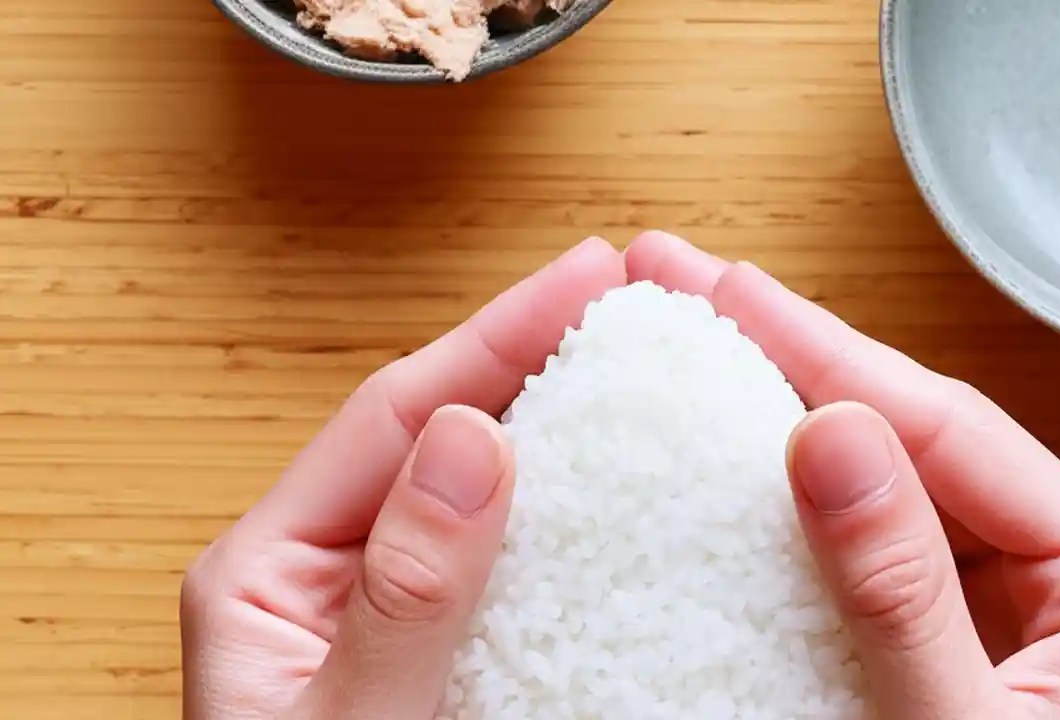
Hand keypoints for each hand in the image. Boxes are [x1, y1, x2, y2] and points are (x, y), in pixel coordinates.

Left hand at [180, 239, 625, 719]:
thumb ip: (397, 597)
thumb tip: (466, 443)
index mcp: (271, 570)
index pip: (395, 415)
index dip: (495, 336)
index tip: (584, 279)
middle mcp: (333, 570)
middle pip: (446, 431)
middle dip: (538, 360)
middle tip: (633, 305)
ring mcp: (396, 605)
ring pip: (490, 490)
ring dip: (566, 430)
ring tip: (646, 375)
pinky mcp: (452, 647)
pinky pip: (519, 561)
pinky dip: (577, 520)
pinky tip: (633, 494)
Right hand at [627, 232, 1059, 719]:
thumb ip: (904, 593)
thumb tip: (833, 433)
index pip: (947, 426)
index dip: (826, 348)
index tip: (726, 291)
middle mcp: (1056, 566)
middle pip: (905, 428)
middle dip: (789, 353)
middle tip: (683, 284)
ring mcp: (994, 594)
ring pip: (872, 474)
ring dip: (775, 407)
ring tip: (689, 340)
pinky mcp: (938, 629)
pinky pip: (853, 541)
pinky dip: (779, 493)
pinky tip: (721, 448)